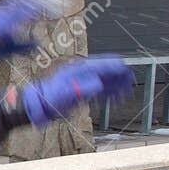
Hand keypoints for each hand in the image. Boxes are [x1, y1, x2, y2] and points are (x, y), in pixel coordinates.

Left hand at [9, 57, 134, 126]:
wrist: (38, 105)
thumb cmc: (49, 98)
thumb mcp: (64, 94)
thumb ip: (81, 89)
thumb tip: (98, 85)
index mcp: (80, 69)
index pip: (104, 64)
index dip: (117, 69)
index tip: (128, 75)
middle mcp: (84, 73)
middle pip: (107, 71)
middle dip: (120, 78)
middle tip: (129, 87)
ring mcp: (83, 81)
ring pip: (106, 81)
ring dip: (116, 86)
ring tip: (125, 94)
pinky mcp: (82, 91)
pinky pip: (100, 90)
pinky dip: (109, 94)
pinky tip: (116, 99)